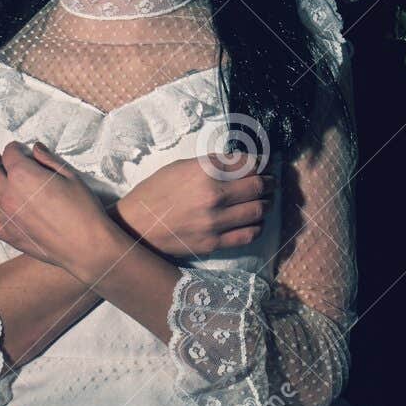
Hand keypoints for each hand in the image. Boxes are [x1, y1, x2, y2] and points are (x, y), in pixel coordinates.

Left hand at [0, 140, 110, 267]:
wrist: (86, 245)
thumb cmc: (83, 211)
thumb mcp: (70, 176)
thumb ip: (49, 160)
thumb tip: (36, 149)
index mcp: (24, 175)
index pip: (10, 154)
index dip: (14, 148)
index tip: (18, 149)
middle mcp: (9, 194)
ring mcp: (6, 216)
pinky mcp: (8, 235)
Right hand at [113, 152, 274, 257]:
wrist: (135, 227)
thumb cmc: (154, 192)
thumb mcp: (180, 167)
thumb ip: (212, 164)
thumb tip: (240, 163)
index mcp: (204, 171)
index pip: (248, 163)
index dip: (261, 163)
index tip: (264, 164)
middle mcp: (213, 195)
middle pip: (258, 186)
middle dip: (269, 183)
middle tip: (270, 182)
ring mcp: (215, 221)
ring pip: (257, 211)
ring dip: (266, 204)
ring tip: (264, 202)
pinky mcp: (213, 243)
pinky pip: (247, 235)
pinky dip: (256, 226)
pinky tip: (254, 222)